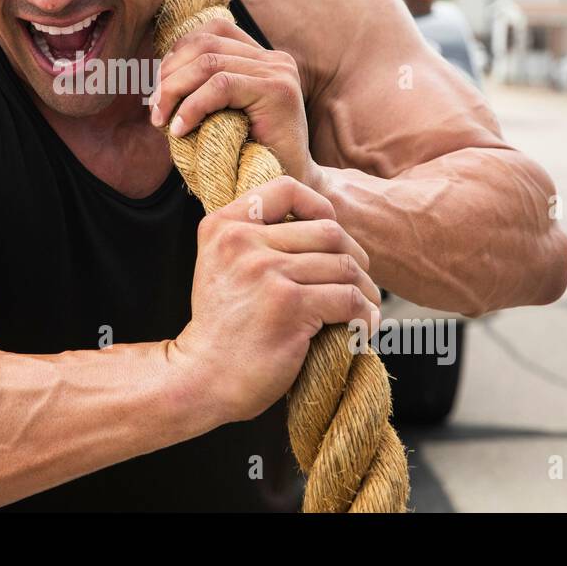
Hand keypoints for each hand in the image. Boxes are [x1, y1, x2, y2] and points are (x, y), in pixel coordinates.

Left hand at [150, 17, 314, 182]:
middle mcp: (274, 59)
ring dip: (174, 91)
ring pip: (209, 63)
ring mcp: (279, 71)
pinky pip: (221, 85)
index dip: (178, 52)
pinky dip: (192, 106)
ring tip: (161, 120)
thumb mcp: (223, 113)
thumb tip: (156, 73)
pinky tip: (180, 130)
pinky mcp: (278, 90)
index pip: (212, 32)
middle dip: (170, 75)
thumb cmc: (249, 155)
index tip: (159, 87)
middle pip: (205, 44)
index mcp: (262, 58)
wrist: (286, 186)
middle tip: (154, 109)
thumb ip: (203, 88)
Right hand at [170, 176, 380, 423]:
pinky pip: (348, 298)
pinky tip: (363, 326)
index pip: (286, 189)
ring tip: (365, 306)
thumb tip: (321, 224)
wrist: (201, 376)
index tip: (331, 232)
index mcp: (223, 225)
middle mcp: (241, 241)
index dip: (319, 206)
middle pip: (328, 231)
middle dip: (355, 257)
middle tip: (358, 281)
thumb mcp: (221, 264)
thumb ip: (254, 238)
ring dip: (364, 289)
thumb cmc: (222, 326)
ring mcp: (265, 271)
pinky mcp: (289, 305)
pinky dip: (365, 314)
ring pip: (343, 265)